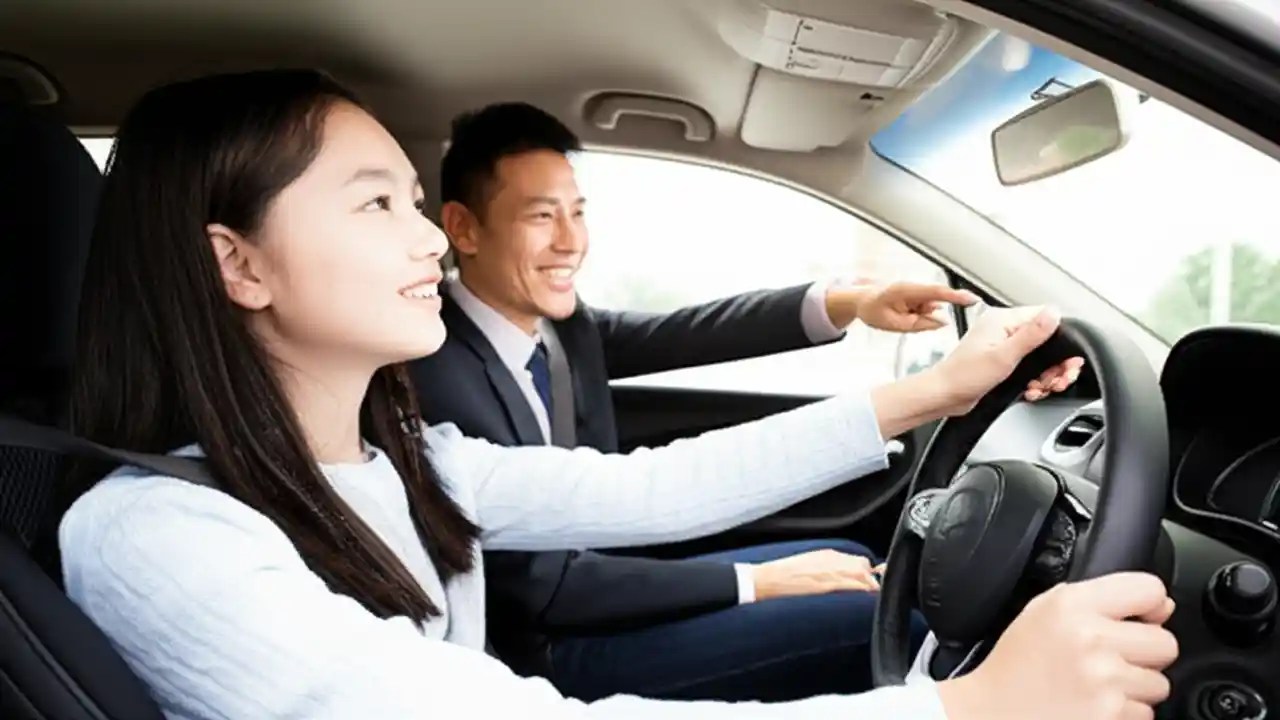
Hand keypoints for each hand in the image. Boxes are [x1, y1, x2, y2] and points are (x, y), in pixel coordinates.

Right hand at [751, 549, 880, 601]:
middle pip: (864, 566)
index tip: (866, 581)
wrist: (771, 578)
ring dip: (868, 587)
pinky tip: (864, 600)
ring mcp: (833, 571)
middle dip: (869, 579)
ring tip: (866, 598)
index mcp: (829, 554)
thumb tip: (835, 576)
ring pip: (863, 577)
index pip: (858, 560)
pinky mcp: (830, 584)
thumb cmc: (784, 573)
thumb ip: (825, 566)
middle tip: (867, 592)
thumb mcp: (808, 562)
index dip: (864, 572)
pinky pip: (855, 587)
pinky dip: (863, 593)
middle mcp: (834, 560)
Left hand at [827, 281, 978, 331]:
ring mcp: (916, 290)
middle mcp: (914, 287)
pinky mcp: (918, 295)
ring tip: (897, 315)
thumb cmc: (873, 310)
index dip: (956, 296)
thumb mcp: (893, 324)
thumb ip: (919, 324)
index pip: (937, 292)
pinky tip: (902, 314)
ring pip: (931, 308)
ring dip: (920, 316)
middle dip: (927, 313)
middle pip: (935, 301)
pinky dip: (918, 315)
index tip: (973, 299)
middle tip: (907, 317)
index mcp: (906, 290)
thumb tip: (942, 322)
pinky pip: (926, 309)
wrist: (862, 301)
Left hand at [929, 305, 1083, 414]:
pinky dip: (1035, 381)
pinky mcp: (1002, 362)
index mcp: (1004, 320)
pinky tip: (1031, 390)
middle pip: (1047, 341)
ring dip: (1047, 375)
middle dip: (1057, 364)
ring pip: (1041, 357)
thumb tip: (1053, 313)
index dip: (1062, 340)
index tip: (1068, 360)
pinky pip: (1030, 368)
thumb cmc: (964, 376)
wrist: (944, 395)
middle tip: (1058, 380)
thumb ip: (1031, 334)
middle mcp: (1004, 330)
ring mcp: (1003, 346)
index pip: (1046, 319)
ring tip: (1042, 387)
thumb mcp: (1004, 355)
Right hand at [938, 572, 1178, 719]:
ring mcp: (1103, 680)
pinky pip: (1146, 713)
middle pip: (1165, 642)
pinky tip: (1095, 705)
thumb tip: (1164, 606)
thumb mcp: (1045, 611)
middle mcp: (1091, 637)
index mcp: (1072, 604)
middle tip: (1111, 659)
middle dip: (1144, 654)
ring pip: (1160, 683)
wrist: (994, 711)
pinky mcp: (1110, 715)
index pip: (1150, 590)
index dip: (1149, 606)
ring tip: (1099, 686)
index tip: (1137, 618)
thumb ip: (1101, 598)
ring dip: (1136, 688)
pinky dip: (1126, 714)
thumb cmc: (1018, 663)